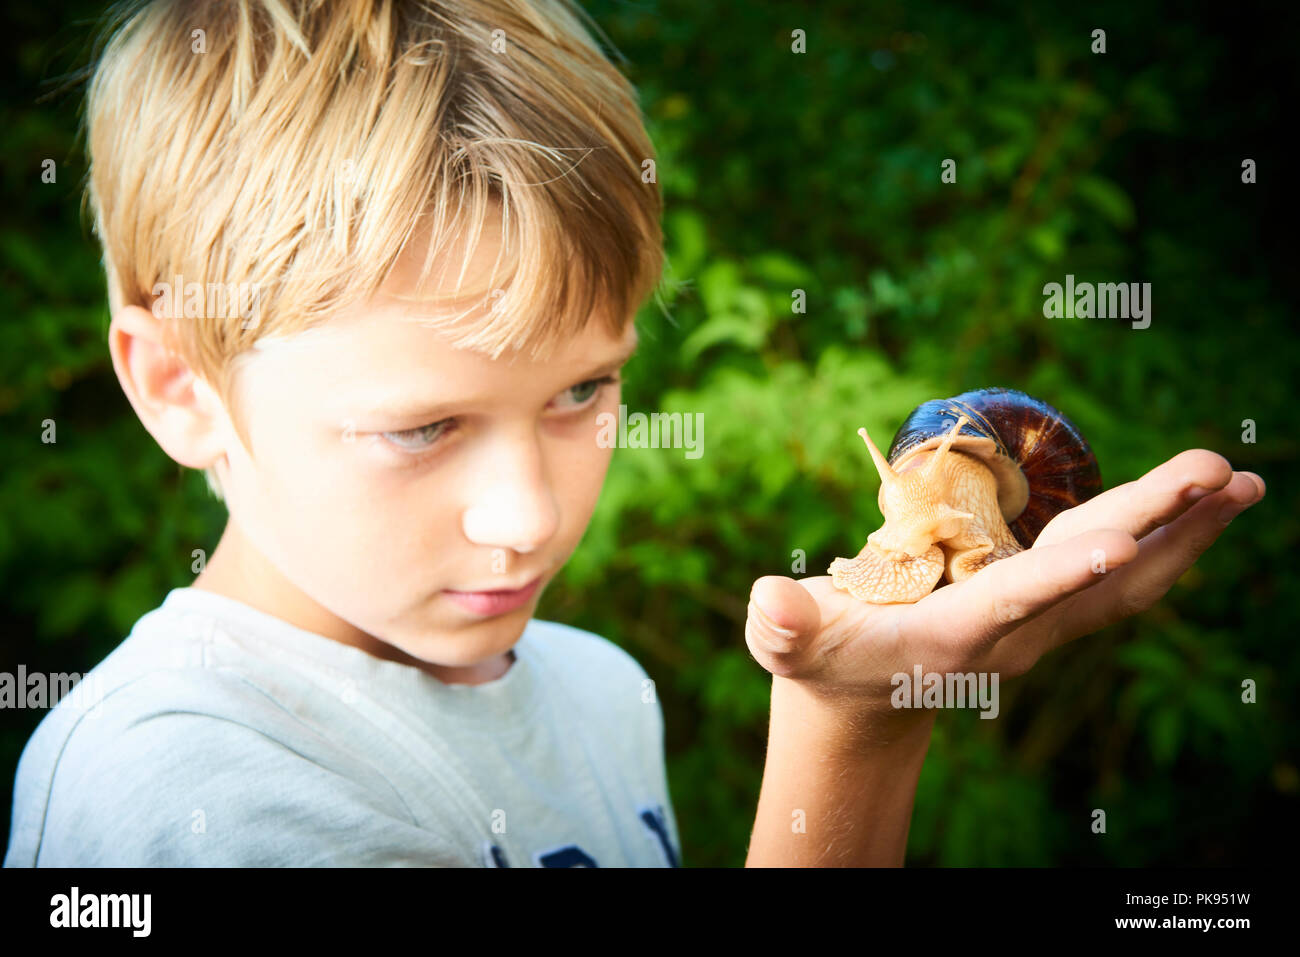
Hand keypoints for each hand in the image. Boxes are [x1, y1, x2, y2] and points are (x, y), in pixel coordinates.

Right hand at [745, 450, 1264, 725]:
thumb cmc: (822, 663)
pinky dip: (1161, 536)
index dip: (1064, 576)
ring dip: (1183, 532)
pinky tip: (1191, 501)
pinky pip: (1115, 572)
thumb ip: (785, 626)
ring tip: (1239, 482)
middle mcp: (1011, 631)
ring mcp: (1035, 620)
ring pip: (1123, 578)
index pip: (1015, 602)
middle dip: (1158, 528)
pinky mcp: (1041, 603)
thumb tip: (774, 599)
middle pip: (1097, 580)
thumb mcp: (791, 645)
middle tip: (1222, 474)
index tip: (1120, 546)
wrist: (864, 702)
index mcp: (951, 637)